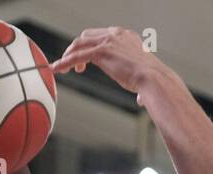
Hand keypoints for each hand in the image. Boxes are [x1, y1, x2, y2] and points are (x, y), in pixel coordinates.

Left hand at [50, 27, 169, 97]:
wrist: (155, 80)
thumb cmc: (153, 83)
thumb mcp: (144, 78)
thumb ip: (139, 84)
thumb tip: (141, 100)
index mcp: (127, 36)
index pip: (102, 36)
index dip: (91, 46)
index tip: (87, 59)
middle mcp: (116, 34)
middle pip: (87, 36)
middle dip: (77, 49)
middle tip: (74, 65)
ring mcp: (108, 41)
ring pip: (79, 44)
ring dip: (69, 55)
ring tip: (62, 67)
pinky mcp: (101, 52)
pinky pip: (77, 56)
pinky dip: (65, 61)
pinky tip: (58, 69)